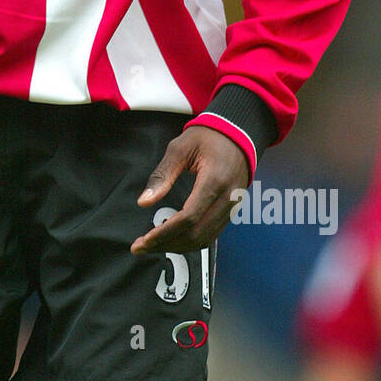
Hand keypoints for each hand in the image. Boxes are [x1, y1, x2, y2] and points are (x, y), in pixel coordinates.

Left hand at [131, 125, 247, 254]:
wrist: (238, 133)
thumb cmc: (208, 137)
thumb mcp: (180, 148)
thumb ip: (162, 175)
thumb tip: (144, 202)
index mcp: (214, 181)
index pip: (189, 217)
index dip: (165, 232)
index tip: (145, 240)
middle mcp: (227, 198)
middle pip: (196, 234)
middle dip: (167, 244)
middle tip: (141, 247)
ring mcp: (232, 207)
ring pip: (205, 239)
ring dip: (178, 246)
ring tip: (153, 245)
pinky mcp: (231, 210)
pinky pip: (212, 234)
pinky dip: (191, 241)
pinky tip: (173, 239)